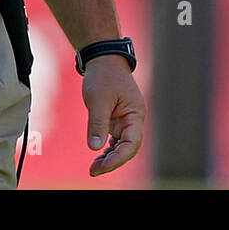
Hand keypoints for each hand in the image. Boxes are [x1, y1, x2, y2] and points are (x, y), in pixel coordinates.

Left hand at [81, 56, 145, 175]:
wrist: (103, 59)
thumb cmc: (103, 76)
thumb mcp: (98, 100)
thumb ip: (98, 124)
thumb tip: (95, 148)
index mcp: (135, 114)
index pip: (132, 143)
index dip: (118, 158)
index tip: (101, 167)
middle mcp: (134, 119)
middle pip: (128, 148)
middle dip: (112, 161)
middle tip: (93, 171)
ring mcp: (126, 119)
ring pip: (122, 146)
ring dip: (110, 157)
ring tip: (94, 167)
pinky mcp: (118, 119)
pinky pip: (116, 139)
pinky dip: (108, 149)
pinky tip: (99, 156)